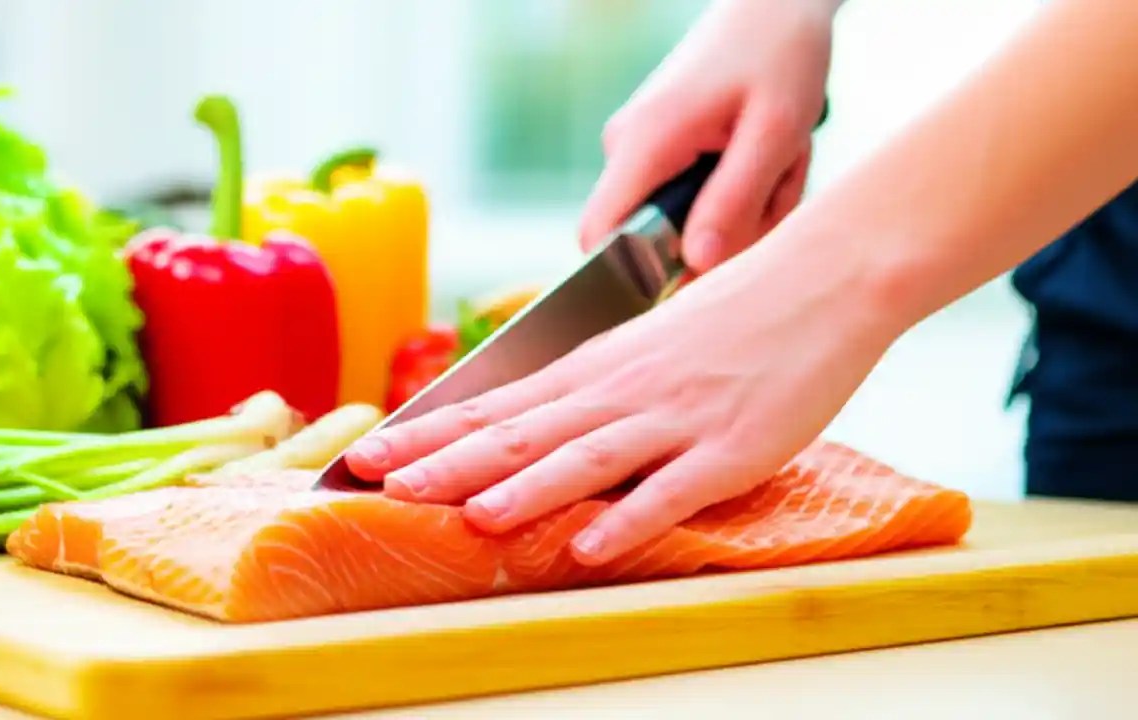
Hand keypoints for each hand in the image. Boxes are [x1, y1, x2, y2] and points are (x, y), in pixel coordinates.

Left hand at [343, 232, 896, 565]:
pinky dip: (628, 518)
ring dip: (525, 489)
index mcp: (595, 367)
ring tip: (471, 517)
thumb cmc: (731, 314)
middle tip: (382, 485)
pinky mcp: (731, 447)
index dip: (429, 432)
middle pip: (522, 431)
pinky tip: (589, 545)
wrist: (820, 278)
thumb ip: (589, 385)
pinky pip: (673, 490)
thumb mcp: (643, 343)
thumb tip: (528, 418)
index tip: (369, 452)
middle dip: (447, 462)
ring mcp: (675, 418)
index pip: (495, 402)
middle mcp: (620, 390)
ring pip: (586, 457)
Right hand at [580, 0, 836, 272]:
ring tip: (777, 165)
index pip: (598, 237)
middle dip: (723, 235)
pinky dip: (735, 193)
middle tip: (777, 189)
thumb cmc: (779, 56)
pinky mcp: (656, 150)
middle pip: (653, 238)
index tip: (697, 278)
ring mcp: (638, 148)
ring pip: (681, 222)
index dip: (632, 275)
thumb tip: (695, 264)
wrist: (773, 5)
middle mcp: (626, 146)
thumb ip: (733, 201)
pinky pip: (689, 199)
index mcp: (643, 141)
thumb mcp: (774, 133)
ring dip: (740, 210)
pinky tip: (762, 160)